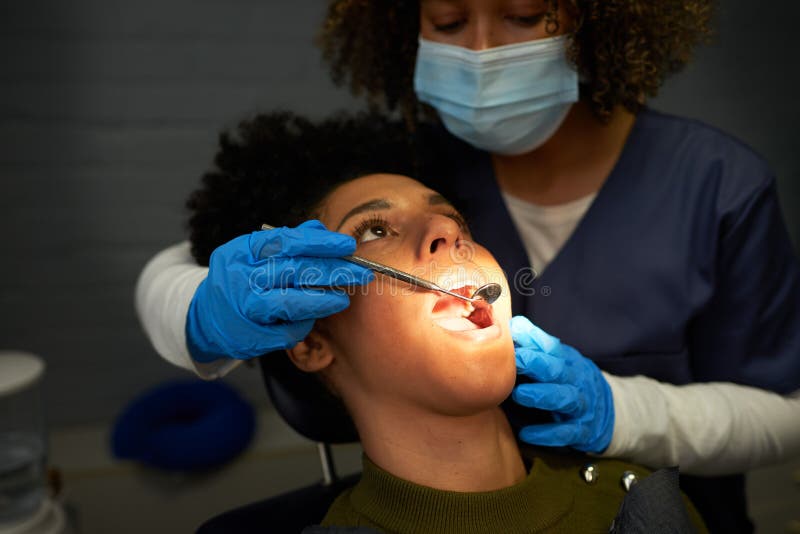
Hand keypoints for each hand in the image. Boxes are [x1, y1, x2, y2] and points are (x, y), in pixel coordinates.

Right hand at [186, 220, 373, 361]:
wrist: (205, 318)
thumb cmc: (241, 279)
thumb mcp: (254, 253)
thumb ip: (287, 241)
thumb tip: (321, 230)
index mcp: (242, 251)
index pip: (286, 241)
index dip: (320, 243)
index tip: (347, 245)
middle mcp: (240, 278)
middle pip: (293, 271)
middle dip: (332, 271)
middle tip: (361, 273)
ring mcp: (244, 309)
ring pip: (289, 303)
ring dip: (321, 301)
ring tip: (342, 299)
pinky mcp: (250, 337)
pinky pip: (286, 331)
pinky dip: (304, 323)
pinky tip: (316, 317)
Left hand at [510, 316, 613, 452]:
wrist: (607, 411)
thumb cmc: (569, 381)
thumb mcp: (558, 359)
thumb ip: (535, 343)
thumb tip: (513, 324)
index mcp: (567, 360)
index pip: (551, 347)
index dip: (533, 342)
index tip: (512, 338)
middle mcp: (576, 380)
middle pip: (558, 370)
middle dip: (537, 364)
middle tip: (516, 362)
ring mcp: (581, 406)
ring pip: (565, 399)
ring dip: (543, 396)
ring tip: (519, 394)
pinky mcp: (583, 431)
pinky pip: (566, 433)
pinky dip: (547, 434)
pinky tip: (525, 434)